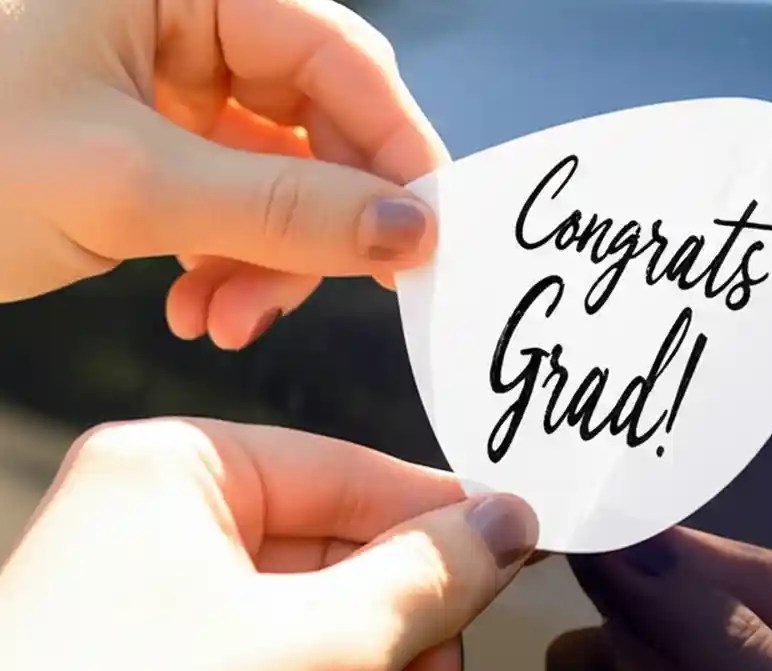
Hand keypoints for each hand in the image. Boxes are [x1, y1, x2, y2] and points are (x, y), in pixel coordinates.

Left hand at [0, 0, 443, 347]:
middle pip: (320, 122)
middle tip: (309, 299)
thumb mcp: (127, 184)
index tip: (425, 238)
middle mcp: (189, 21)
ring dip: (271, 259)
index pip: (340, 55)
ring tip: (224, 320)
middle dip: (317, 224)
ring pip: (283, 174)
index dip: (395, 149)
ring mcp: (170, 84)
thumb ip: (284, 204)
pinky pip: (235, 202)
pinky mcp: (153, 142)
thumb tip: (410, 230)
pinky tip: (196, 307)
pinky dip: (230, 261)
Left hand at [0, 418, 538, 670]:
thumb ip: (426, 577)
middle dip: (401, 614)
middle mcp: (150, 525)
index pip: (350, 470)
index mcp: (173, 471)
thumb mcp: (318, 650)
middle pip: (332, 545)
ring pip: (304, 614)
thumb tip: (506, 525)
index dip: (443, 515)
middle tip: (444, 663)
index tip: (516, 547)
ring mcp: (140, 604)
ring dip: (371, 665)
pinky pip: (262, 661)